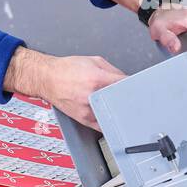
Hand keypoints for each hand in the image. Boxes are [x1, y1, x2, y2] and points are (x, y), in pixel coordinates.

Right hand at [3, 46, 124, 130]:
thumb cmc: (67, 69)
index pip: (125, 85)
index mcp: (97, 79)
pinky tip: (112, 116)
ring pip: (113, 115)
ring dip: (119, 111)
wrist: (46, 78)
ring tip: (120, 105)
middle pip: (121, 102)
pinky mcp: (84, 119)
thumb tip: (127, 80)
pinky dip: (110, 122)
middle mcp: (92, 96)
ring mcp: (88, 110)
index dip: (135, 87)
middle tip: (132, 98)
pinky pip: (103, 126)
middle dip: (128, 99)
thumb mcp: (94, 61)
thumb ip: (113, 70)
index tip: (140, 89)